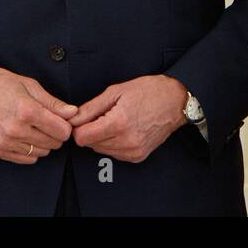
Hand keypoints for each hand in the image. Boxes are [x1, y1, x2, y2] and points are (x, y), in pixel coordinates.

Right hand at [0, 66, 78, 164]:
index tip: (61, 119)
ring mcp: (6, 142)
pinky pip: (27, 159)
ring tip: (35, 127)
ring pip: (41, 152)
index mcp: (27, 110)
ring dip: (44, 142)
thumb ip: (53, 103)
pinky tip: (26, 135)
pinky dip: (31, 150)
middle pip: (54, 143)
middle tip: (48, 121)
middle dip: (56, 133)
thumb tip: (73, 113)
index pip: (61, 130)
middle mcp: (16, 129)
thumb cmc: (0, 84)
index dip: (66, 125)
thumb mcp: (30, 86)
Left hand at [68, 75, 187, 162]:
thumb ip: (91, 108)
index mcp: (118, 123)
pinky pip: (114, 153)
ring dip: (102, 137)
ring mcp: (133, 151)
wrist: (175, 101)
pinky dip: (114, 143)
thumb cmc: (149, 92)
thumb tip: (73, 118)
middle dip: (91, 130)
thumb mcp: (116, 91)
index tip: (84, 118)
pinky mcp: (138, 156)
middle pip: (90, 145)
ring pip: (101, 150)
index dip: (79, 127)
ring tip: (116, 120)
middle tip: (104, 115)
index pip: (82, 138)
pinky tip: (124, 129)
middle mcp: (126, 141)